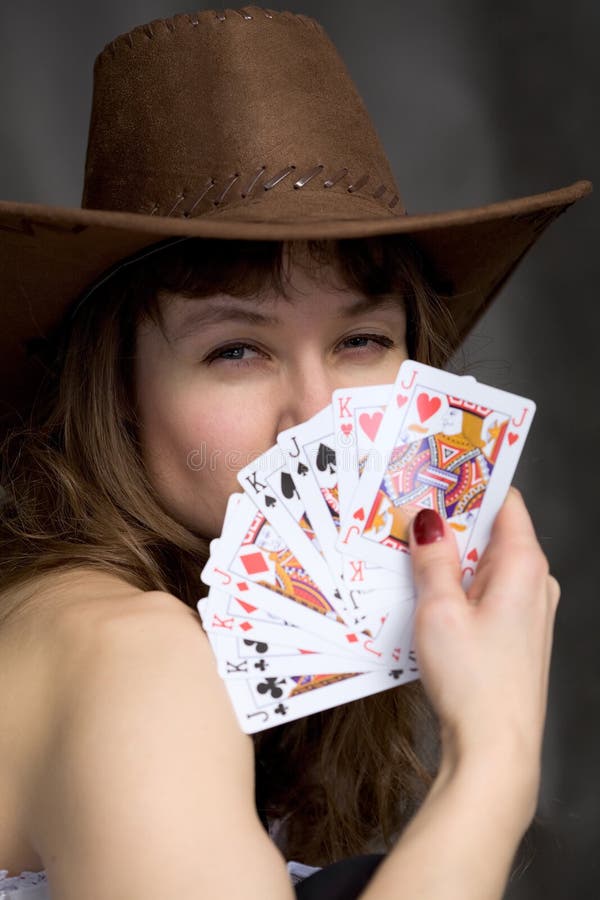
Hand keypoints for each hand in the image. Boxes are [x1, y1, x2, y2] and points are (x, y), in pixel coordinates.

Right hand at [409, 489, 559, 786]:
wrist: (495, 750)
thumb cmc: (473, 682)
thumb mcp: (439, 610)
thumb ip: (432, 558)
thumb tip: (425, 519)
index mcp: (524, 565)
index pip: (503, 500)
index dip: (469, 482)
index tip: (435, 471)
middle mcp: (536, 582)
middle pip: (491, 531)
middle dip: (450, 521)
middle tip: (407, 512)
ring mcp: (529, 610)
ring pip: (485, 563)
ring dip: (449, 557)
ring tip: (407, 553)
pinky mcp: (517, 633)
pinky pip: (485, 591)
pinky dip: (458, 584)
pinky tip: (426, 594)